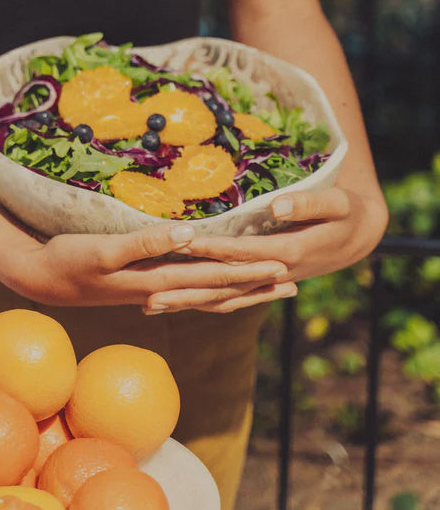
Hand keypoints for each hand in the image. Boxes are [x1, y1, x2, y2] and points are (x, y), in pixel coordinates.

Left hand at [10, 222, 297, 313]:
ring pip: (181, 275)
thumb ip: (159, 259)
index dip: (253, 290)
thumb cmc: (86, 265)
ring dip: (218, 271)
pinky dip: (161, 243)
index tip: (290, 282)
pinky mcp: (103, 257)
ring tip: (254, 263)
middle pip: (208, 288)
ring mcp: (127, 274)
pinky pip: (136, 249)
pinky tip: (188, 234)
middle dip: (250, 282)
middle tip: (290, 276)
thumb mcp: (127, 264)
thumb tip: (192, 253)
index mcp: (161, 288)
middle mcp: (151, 288)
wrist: (38, 275)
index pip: (215, 294)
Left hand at [145, 185, 382, 313]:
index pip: (242, 253)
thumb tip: (276, 206)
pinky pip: (230, 297)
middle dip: (187, 290)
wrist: (360, 236)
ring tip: (150, 307)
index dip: (211, 249)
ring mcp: (268, 282)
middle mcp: (275, 274)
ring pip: (224, 297)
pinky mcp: (263, 282)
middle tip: (149, 295)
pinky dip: (203, 302)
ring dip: (189, 303)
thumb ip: (308, 203)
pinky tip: (177, 302)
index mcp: (289, 252)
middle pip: (225, 285)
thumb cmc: (348, 213)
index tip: (181, 245)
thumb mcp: (337, 202)